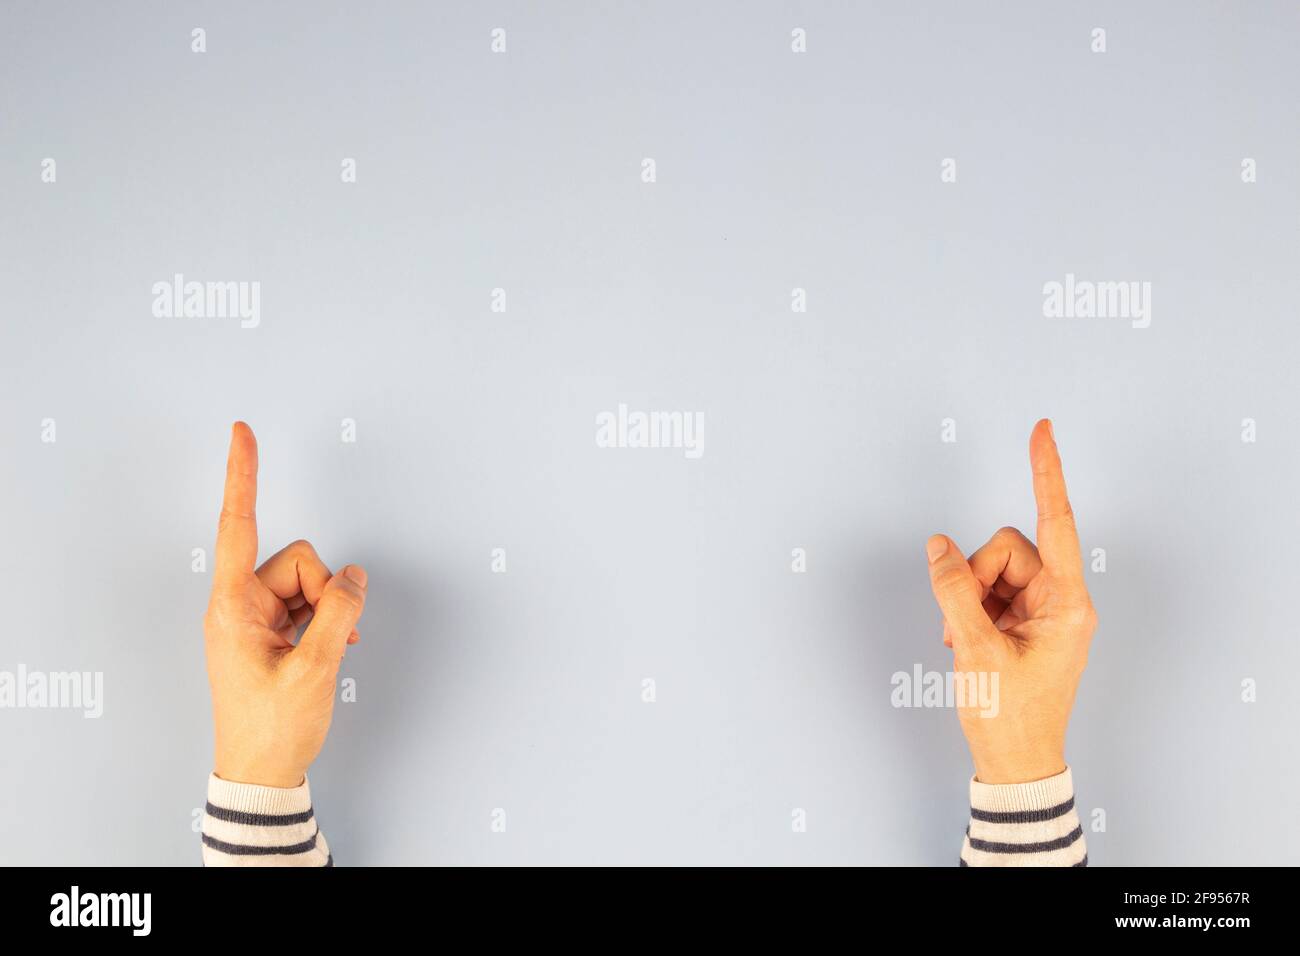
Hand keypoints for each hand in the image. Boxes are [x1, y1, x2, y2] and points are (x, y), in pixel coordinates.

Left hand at [204, 422, 367, 788]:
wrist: (262, 773)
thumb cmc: (273, 728)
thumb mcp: (315, 667)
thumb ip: (339, 613)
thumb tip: (354, 576)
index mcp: (233, 606)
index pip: (238, 526)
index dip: (243, 475)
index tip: (241, 430)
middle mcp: (239, 604)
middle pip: (297, 560)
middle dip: (325, 590)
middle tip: (329, 637)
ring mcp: (255, 618)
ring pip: (308, 582)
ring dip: (328, 610)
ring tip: (323, 653)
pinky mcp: (270, 631)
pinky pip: (308, 603)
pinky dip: (326, 620)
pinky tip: (327, 650)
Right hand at [924, 419, 1095, 784]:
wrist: (1014, 764)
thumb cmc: (1009, 716)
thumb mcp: (975, 649)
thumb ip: (952, 590)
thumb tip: (937, 545)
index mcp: (1067, 603)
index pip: (1055, 523)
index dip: (1046, 472)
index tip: (1042, 429)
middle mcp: (1060, 600)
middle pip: (1008, 549)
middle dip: (974, 576)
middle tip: (962, 622)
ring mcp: (1040, 612)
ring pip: (992, 570)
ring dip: (966, 597)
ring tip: (963, 642)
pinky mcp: (1022, 623)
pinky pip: (986, 592)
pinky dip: (968, 610)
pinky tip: (964, 643)